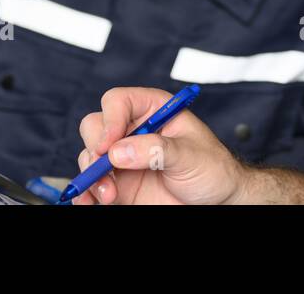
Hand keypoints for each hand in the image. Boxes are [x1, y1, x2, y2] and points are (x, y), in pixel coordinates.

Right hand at [72, 86, 245, 204]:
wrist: (217, 201)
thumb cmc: (212, 169)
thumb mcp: (191, 155)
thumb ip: (157, 150)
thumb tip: (119, 151)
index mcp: (153, 110)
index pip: (119, 101)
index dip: (110, 119)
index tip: (110, 144)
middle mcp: (133, 131)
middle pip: (95, 126)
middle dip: (95, 147)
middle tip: (104, 167)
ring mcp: (124, 157)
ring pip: (89, 156)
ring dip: (91, 175)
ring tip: (109, 194)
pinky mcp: (119, 183)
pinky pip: (91, 184)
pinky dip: (86, 193)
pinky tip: (90, 202)